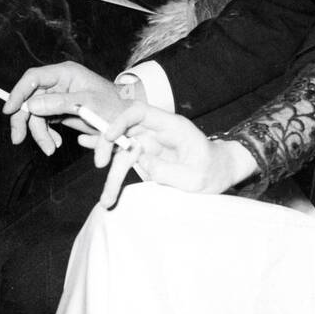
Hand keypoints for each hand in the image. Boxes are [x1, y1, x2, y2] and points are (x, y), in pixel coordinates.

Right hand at [4, 61, 121, 154]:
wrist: (128, 120)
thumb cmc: (114, 106)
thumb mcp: (88, 105)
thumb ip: (60, 103)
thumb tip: (31, 105)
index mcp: (65, 73)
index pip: (33, 78)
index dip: (18, 92)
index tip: (10, 110)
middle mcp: (59, 83)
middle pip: (29, 99)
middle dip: (24, 120)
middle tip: (18, 139)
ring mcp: (58, 98)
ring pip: (35, 114)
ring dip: (39, 133)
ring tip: (51, 148)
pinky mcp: (60, 111)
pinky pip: (44, 123)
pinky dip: (47, 135)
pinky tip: (55, 144)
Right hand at [68, 101, 256, 205]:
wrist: (221, 174)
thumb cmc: (213, 172)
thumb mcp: (195, 178)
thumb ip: (168, 170)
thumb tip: (140, 162)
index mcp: (172, 126)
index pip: (139, 112)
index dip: (121, 120)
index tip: (109, 137)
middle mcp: (158, 131)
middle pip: (124, 130)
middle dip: (107, 146)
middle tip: (100, 166)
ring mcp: (151, 144)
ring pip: (122, 153)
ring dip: (112, 175)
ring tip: (107, 201)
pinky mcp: (147, 157)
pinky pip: (124, 160)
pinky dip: (111, 166)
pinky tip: (93, 156)